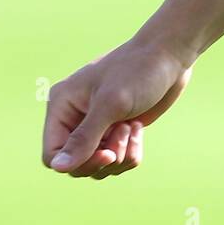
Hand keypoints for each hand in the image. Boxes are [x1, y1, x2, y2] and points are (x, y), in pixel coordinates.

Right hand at [42, 39, 192, 179]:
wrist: (169, 55)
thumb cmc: (137, 71)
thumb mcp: (110, 105)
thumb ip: (84, 138)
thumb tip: (59, 168)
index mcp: (62, 106)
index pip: (53, 155)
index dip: (77, 163)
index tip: (107, 155)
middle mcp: (74, 118)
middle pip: (76, 165)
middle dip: (103, 158)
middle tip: (124, 133)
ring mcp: (97, 125)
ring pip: (98, 166)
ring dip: (119, 155)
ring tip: (132, 128)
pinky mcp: (117, 130)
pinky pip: (117, 160)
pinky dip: (130, 152)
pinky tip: (139, 129)